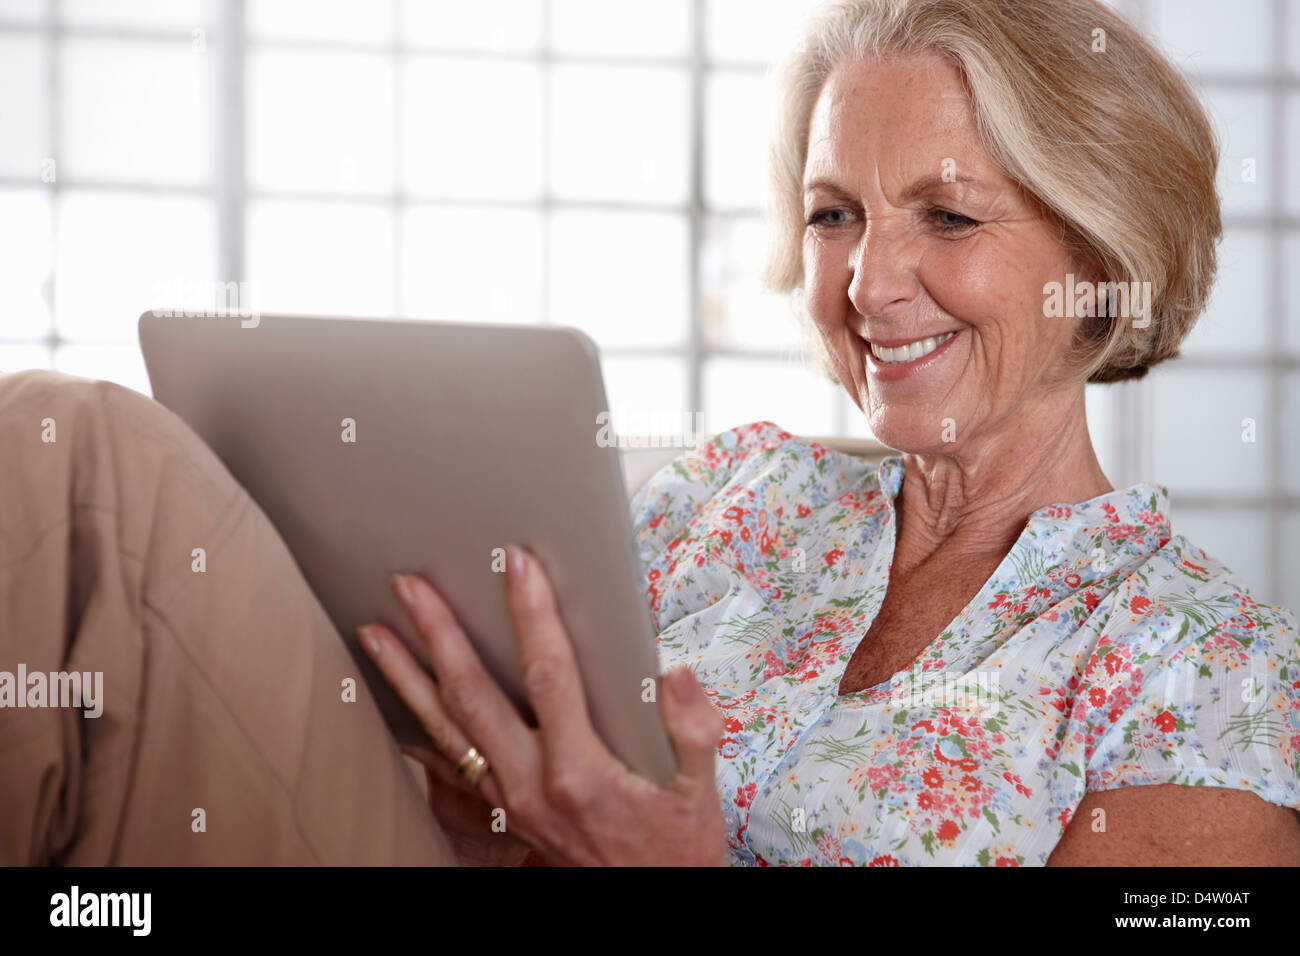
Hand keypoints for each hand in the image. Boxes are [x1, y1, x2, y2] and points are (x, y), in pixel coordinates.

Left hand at [358, 545, 727, 865]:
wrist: (646, 904)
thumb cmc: (673, 849)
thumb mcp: (700, 794)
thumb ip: (694, 732)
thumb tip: (674, 676)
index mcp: (580, 771)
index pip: (549, 676)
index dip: (532, 615)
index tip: (517, 564)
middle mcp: (530, 783)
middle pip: (472, 695)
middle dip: (438, 634)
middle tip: (409, 586)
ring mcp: (507, 798)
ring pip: (446, 727)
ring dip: (407, 675)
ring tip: (374, 632)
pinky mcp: (499, 809)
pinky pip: (448, 761)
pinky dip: (415, 728)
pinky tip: (391, 703)